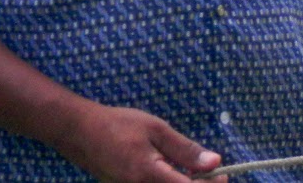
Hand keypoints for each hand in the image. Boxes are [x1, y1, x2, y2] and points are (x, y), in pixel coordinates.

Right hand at [49, 102, 225, 182]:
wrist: (78, 131)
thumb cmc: (117, 125)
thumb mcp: (156, 130)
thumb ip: (185, 149)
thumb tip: (214, 161)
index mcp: (149, 175)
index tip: (224, 175)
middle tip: (213, 173)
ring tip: (195, 169)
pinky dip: (169, 182)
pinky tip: (172, 169)